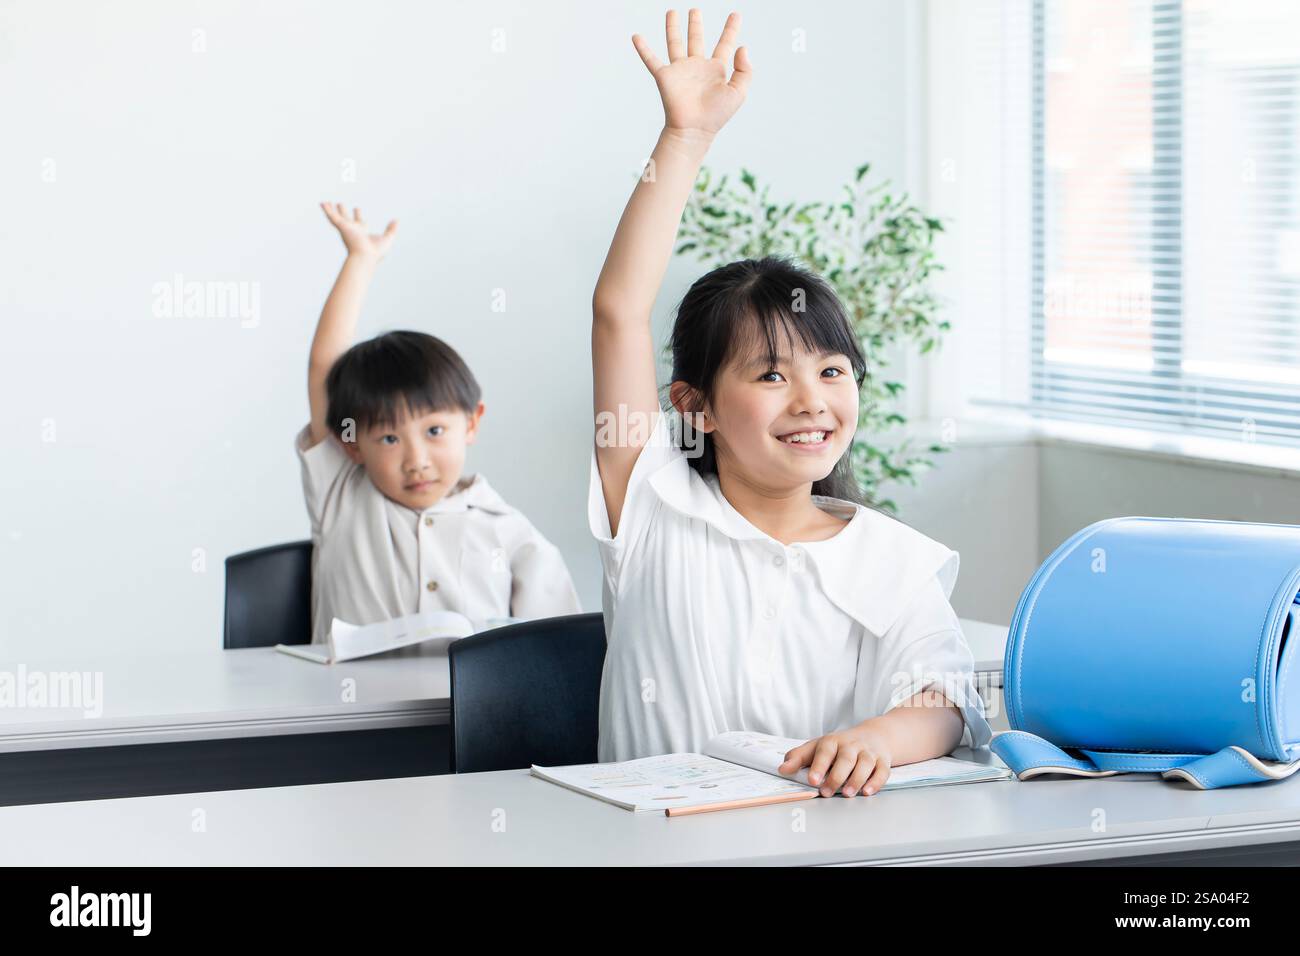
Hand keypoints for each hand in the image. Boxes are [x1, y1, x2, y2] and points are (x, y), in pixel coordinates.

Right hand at [320, 202, 398, 260]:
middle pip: (347, 218)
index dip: (358, 215)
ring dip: (331, 209)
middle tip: (340, 204)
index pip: (360, 222)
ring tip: (326, 202)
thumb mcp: (388, 238)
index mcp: (363, 232)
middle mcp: (353, 230)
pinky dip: (327, 210)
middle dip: (343, 211)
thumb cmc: (376, 251)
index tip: (356, 209)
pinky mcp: (341, 227)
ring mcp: (346, 228)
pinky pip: (332, 216)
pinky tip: (322, 203)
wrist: (366, 256)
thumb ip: (391, 229)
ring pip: (336, 216)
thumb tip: (396, 221)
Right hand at [632, 9, 750, 137]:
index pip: (725, 44)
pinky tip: (636, 37)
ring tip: (671, 12)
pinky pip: (651, 60)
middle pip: (696, 39)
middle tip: (695, 10)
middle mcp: (697, 67)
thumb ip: (744, 70)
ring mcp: (680, 70)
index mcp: (716, 70)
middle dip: (695, 24)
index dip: (731, 29)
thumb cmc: (716, 116)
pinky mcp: (665, 76)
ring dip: (673, 28)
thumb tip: (743, 47)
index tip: (735, 15)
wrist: (694, 129)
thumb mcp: (738, 93)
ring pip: (675, 43)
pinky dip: (643, 49)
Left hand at [779, 726, 892, 797]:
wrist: (873, 735)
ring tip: (846, 794)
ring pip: (865, 764)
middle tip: (826, 792)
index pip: (825, 751)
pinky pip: (882, 771)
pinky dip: (876, 782)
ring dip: (856, 780)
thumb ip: (798, 758)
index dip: (818, 765)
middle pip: (845, 758)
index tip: (812, 780)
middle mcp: (851, 745)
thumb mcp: (817, 747)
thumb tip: (782, 769)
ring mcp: (868, 753)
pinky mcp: (883, 761)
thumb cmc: (839, 746)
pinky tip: (867, 792)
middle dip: (836, 776)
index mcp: (833, 741)